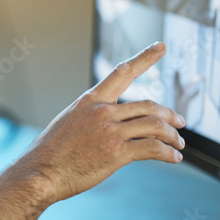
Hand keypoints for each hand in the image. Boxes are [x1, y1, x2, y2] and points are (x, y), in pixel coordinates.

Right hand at [13, 42, 184, 205]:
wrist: (40, 173)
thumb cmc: (50, 153)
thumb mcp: (67, 123)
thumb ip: (91, 118)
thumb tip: (111, 124)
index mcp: (89, 101)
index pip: (122, 72)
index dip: (145, 58)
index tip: (161, 47)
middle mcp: (102, 112)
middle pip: (148, 106)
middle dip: (170, 115)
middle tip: (180, 122)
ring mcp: (110, 131)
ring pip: (155, 125)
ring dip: (173, 135)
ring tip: (179, 144)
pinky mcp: (117, 152)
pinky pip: (153, 148)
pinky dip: (169, 153)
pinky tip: (174, 158)